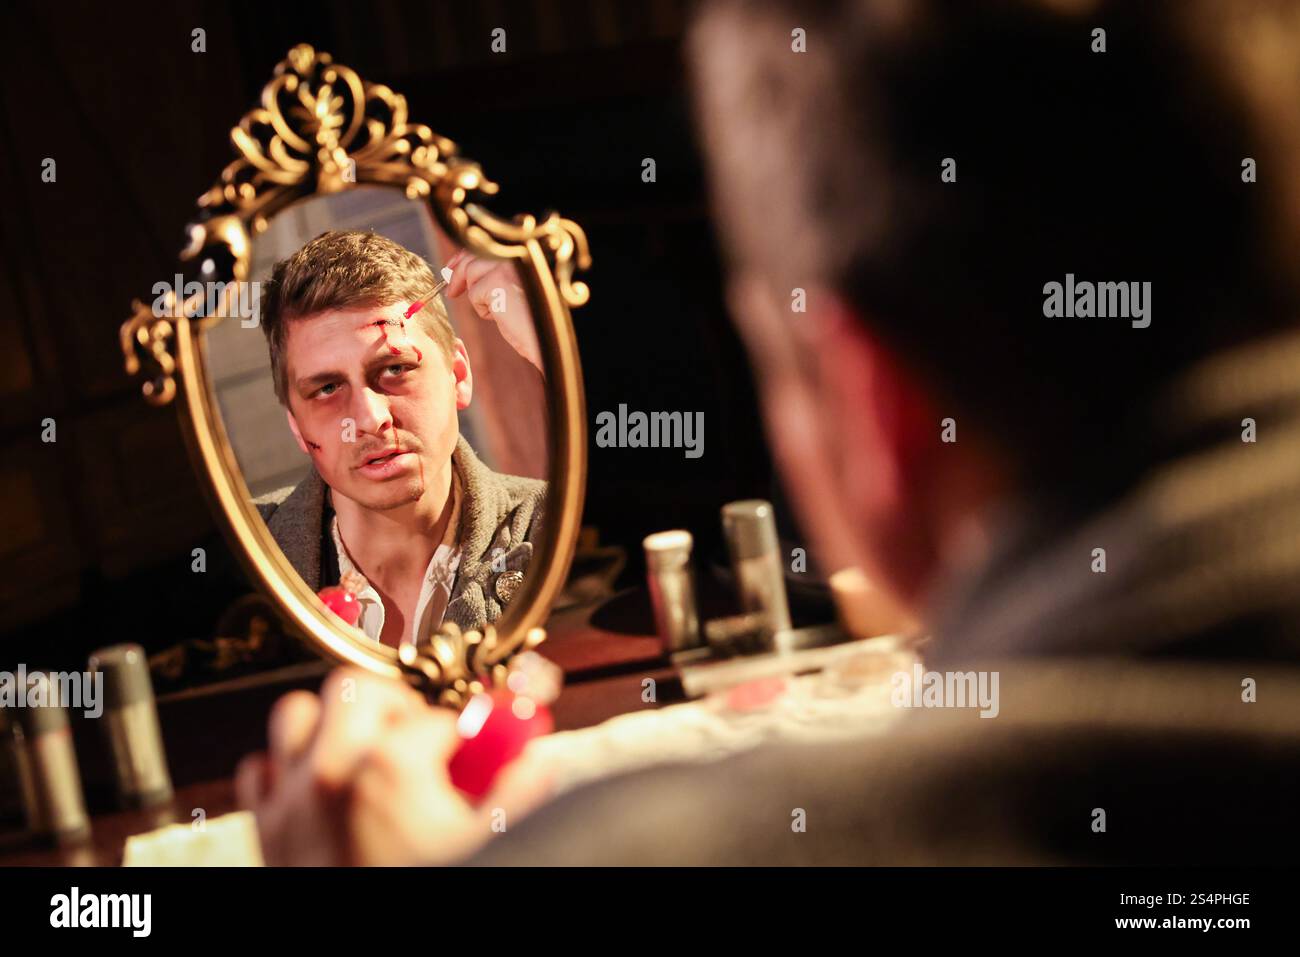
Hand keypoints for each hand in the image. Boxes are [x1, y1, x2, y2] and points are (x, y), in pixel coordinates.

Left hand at [235, 668, 554, 865]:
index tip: (471, 749)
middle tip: (418, 733)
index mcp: (391, 767)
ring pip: (299, 714)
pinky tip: (321, 786)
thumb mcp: (485, 843)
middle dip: (393, 704)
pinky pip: (261, 768)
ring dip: (332, 722)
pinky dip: (287, 767)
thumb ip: (518, 793)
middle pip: (358, 688)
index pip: (438, 718)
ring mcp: (293, 796)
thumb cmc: (420, 884)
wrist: (360, 951)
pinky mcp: (267, 826)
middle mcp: (333, 769)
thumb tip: (534, 761)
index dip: (463, 732)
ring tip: (365, 745)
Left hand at [443, 249, 543, 374]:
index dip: (465, 256)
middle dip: (458, 272)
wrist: (548, 339)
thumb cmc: (533, 320)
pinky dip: (482, 309)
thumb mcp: (512, 290)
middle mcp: (517, 253)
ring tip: (496, 311)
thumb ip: (493, 274)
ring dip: (476, 295)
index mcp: (524, 252)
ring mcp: (507, 265)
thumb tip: (459, 269)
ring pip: (471, 273)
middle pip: (473, 255)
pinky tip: (501, 316)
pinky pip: (474, 293)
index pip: (486, 246)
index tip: (451, 269)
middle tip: (451, 291)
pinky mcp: (497, 281)